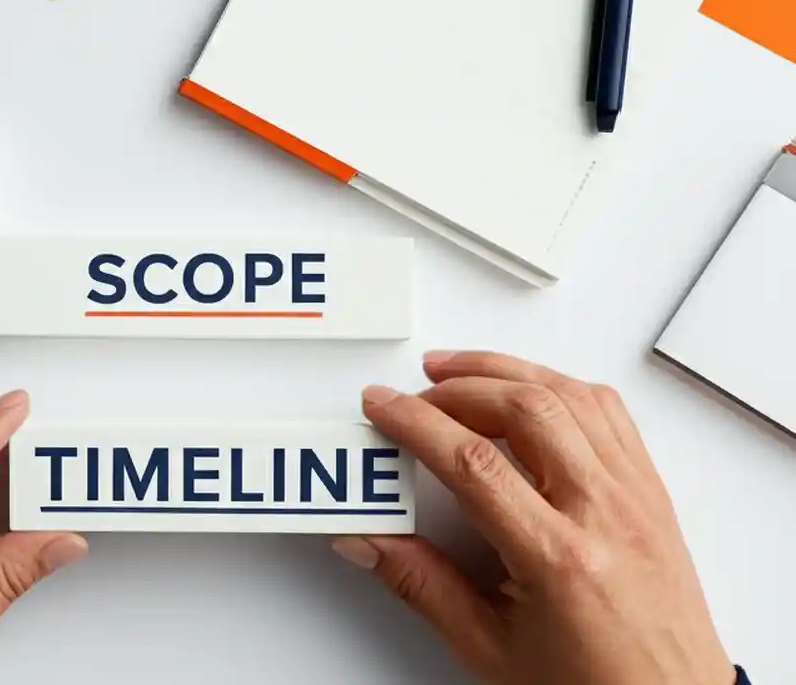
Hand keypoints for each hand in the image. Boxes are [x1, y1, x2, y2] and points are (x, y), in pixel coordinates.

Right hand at [334, 352, 733, 684]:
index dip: (416, 422)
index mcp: (558, 559)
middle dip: (458, 386)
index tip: (382, 407)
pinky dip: (559, 386)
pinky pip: (609, 412)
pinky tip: (528, 391)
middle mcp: (605, 514)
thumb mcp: (488, 647)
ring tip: (461, 373)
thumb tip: (367, 541)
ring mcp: (636, 497)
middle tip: (415, 394)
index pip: (472, 461)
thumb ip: (420, 583)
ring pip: (571, 395)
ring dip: (507, 372)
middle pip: (526, 408)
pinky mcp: (652, 493)